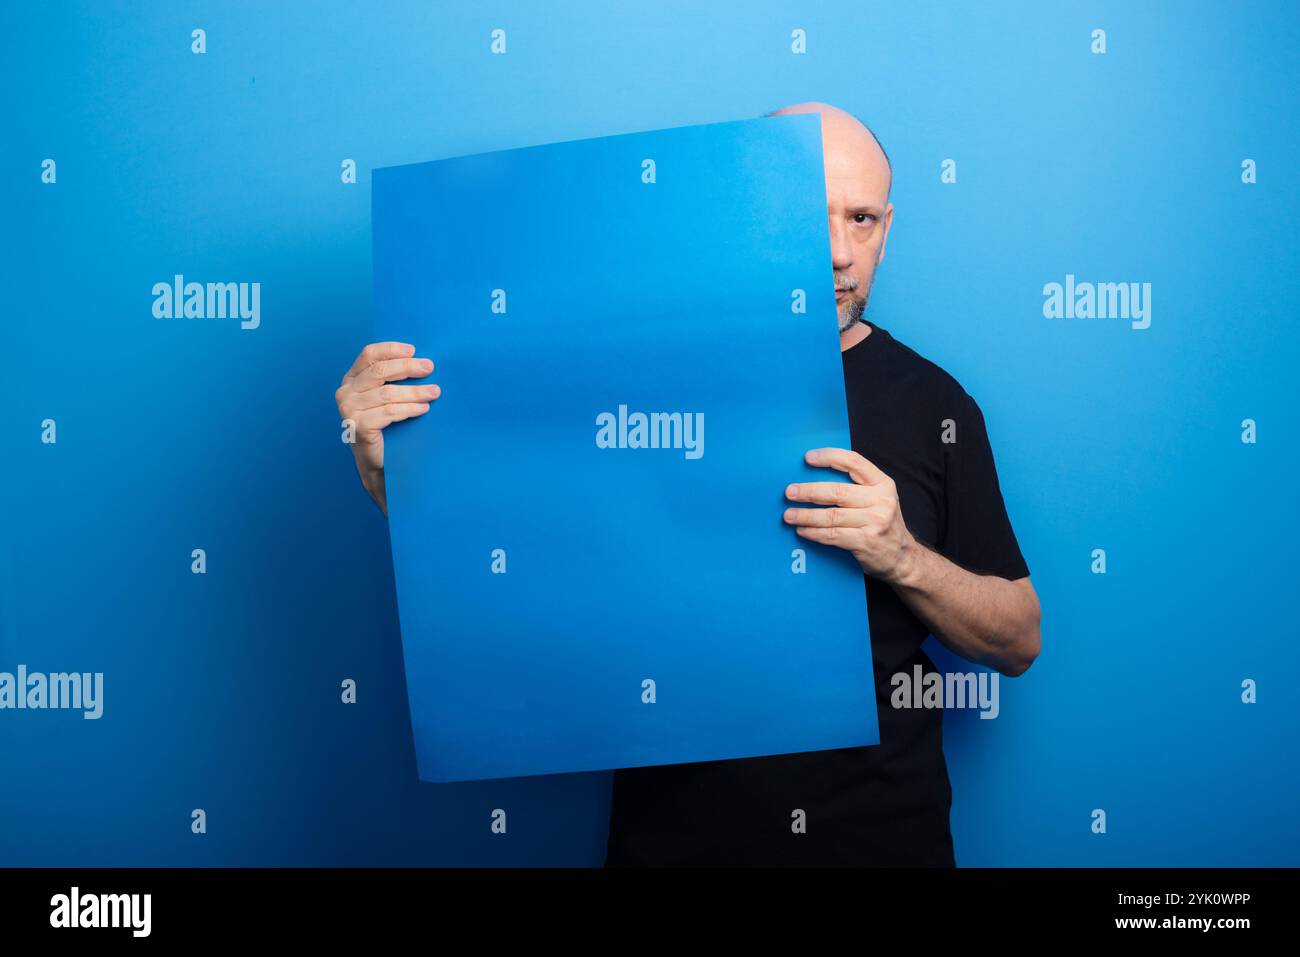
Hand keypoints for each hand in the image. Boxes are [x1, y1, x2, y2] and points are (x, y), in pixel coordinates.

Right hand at [335, 341, 439, 513]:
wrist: (376, 461)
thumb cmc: (385, 425)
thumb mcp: (385, 397)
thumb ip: (392, 379)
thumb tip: (422, 361)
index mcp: (351, 379)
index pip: (369, 354)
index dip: (391, 349)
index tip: (414, 350)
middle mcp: (346, 392)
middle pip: (380, 371)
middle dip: (408, 367)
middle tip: (430, 368)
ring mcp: (349, 409)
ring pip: (387, 393)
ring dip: (415, 392)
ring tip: (434, 392)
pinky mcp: (358, 426)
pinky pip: (389, 412)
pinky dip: (409, 409)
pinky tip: (423, 409)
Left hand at [783, 447, 917, 583]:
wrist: (902, 557)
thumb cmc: (881, 523)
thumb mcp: (878, 499)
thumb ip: (856, 486)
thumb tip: (814, 476)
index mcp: (883, 483)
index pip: (854, 462)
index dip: (829, 457)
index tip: (808, 458)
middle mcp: (882, 500)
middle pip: (837, 491)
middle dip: (809, 491)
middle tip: (789, 492)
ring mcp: (876, 522)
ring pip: (831, 515)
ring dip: (806, 515)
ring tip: (789, 515)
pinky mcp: (866, 541)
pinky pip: (833, 535)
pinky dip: (813, 533)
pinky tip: (802, 530)